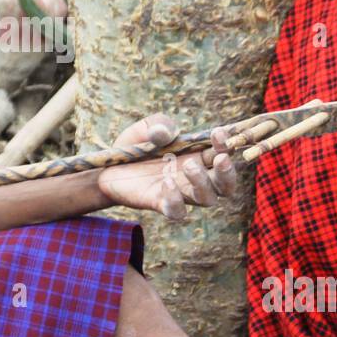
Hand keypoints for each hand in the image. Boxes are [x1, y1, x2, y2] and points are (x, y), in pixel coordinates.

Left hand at [96, 113, 238, 220]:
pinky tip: (166, 182)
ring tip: (187, 165)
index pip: (223, 153)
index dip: (227, 144)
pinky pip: (177, 211)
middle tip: (220, 158)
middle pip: (225, 184)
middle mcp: (194, 177)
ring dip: (202, 182)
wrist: (109, 168)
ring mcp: (180, 193)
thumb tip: (165, 133)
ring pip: (207, 199)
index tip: (218, 132)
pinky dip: (176, 199)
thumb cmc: (135, 147)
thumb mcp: (146, 128)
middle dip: (227, 172)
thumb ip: (158, 124)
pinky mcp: (162, 204)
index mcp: (197, 155)